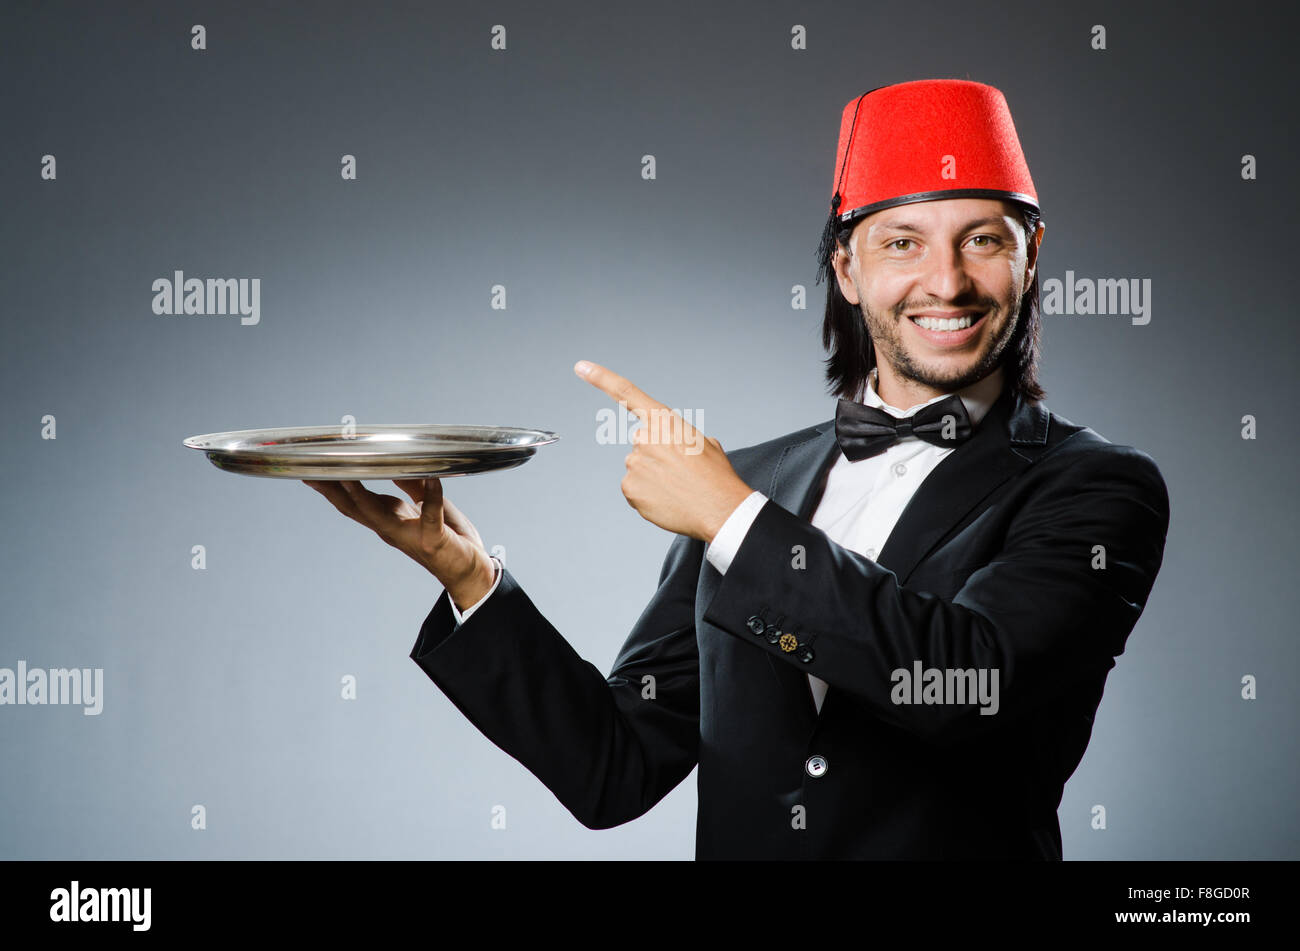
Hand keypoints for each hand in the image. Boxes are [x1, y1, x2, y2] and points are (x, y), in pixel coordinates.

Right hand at [303, 478, 495, 609]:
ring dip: (364, 496)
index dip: (333, 487)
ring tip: (351, 475)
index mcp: (389, 519)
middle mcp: (393, 529)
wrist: (471, 571)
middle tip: (313, 473)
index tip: (310, 470)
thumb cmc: (449, 538)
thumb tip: (397, 463)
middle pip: (356, 509)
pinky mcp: (434, 540)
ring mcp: (411, 536)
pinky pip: (432, 517)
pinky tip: (433, 478)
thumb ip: (412, 485)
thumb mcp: (426, 505)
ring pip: (380, 516)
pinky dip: (432, 497)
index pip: (354, 502)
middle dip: (335, 491)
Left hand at [575, 359, 753, 541]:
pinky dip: (648, 495)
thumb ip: (680, 437)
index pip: (626, 393)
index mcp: (665, 421)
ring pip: (638, 468)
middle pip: (642, 444)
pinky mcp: (629, 488)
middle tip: (680, 472)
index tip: (581, 367)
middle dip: (657, 456)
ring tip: (678, 488)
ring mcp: (634, 464)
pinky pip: (635, 489)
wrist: (721, 509)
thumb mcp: (705, 444)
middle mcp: (644, 438)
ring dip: (654, 477)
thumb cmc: (716, 477)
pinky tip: (667, 500)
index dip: (601, 378)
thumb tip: (672, 448)